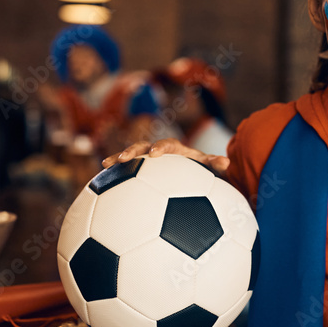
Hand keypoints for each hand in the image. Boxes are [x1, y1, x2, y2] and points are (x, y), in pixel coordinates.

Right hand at [101, 138, 229, 174]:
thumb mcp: (205, 169)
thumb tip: (227, 162)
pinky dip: (114, 174)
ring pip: (130, 157)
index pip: (167, 145)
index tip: (154, 153)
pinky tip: (100, 181)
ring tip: (107, 164)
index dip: (160, 147)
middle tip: (124, 158)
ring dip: (118, 159)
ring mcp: (145, 160)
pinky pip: (124, 171)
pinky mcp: (137, 170)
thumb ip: (213, 164)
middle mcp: (157, 151)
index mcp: (174, 149)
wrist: (185, 170)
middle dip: (133, 151)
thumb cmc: (195, 170)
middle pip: (143, 147)